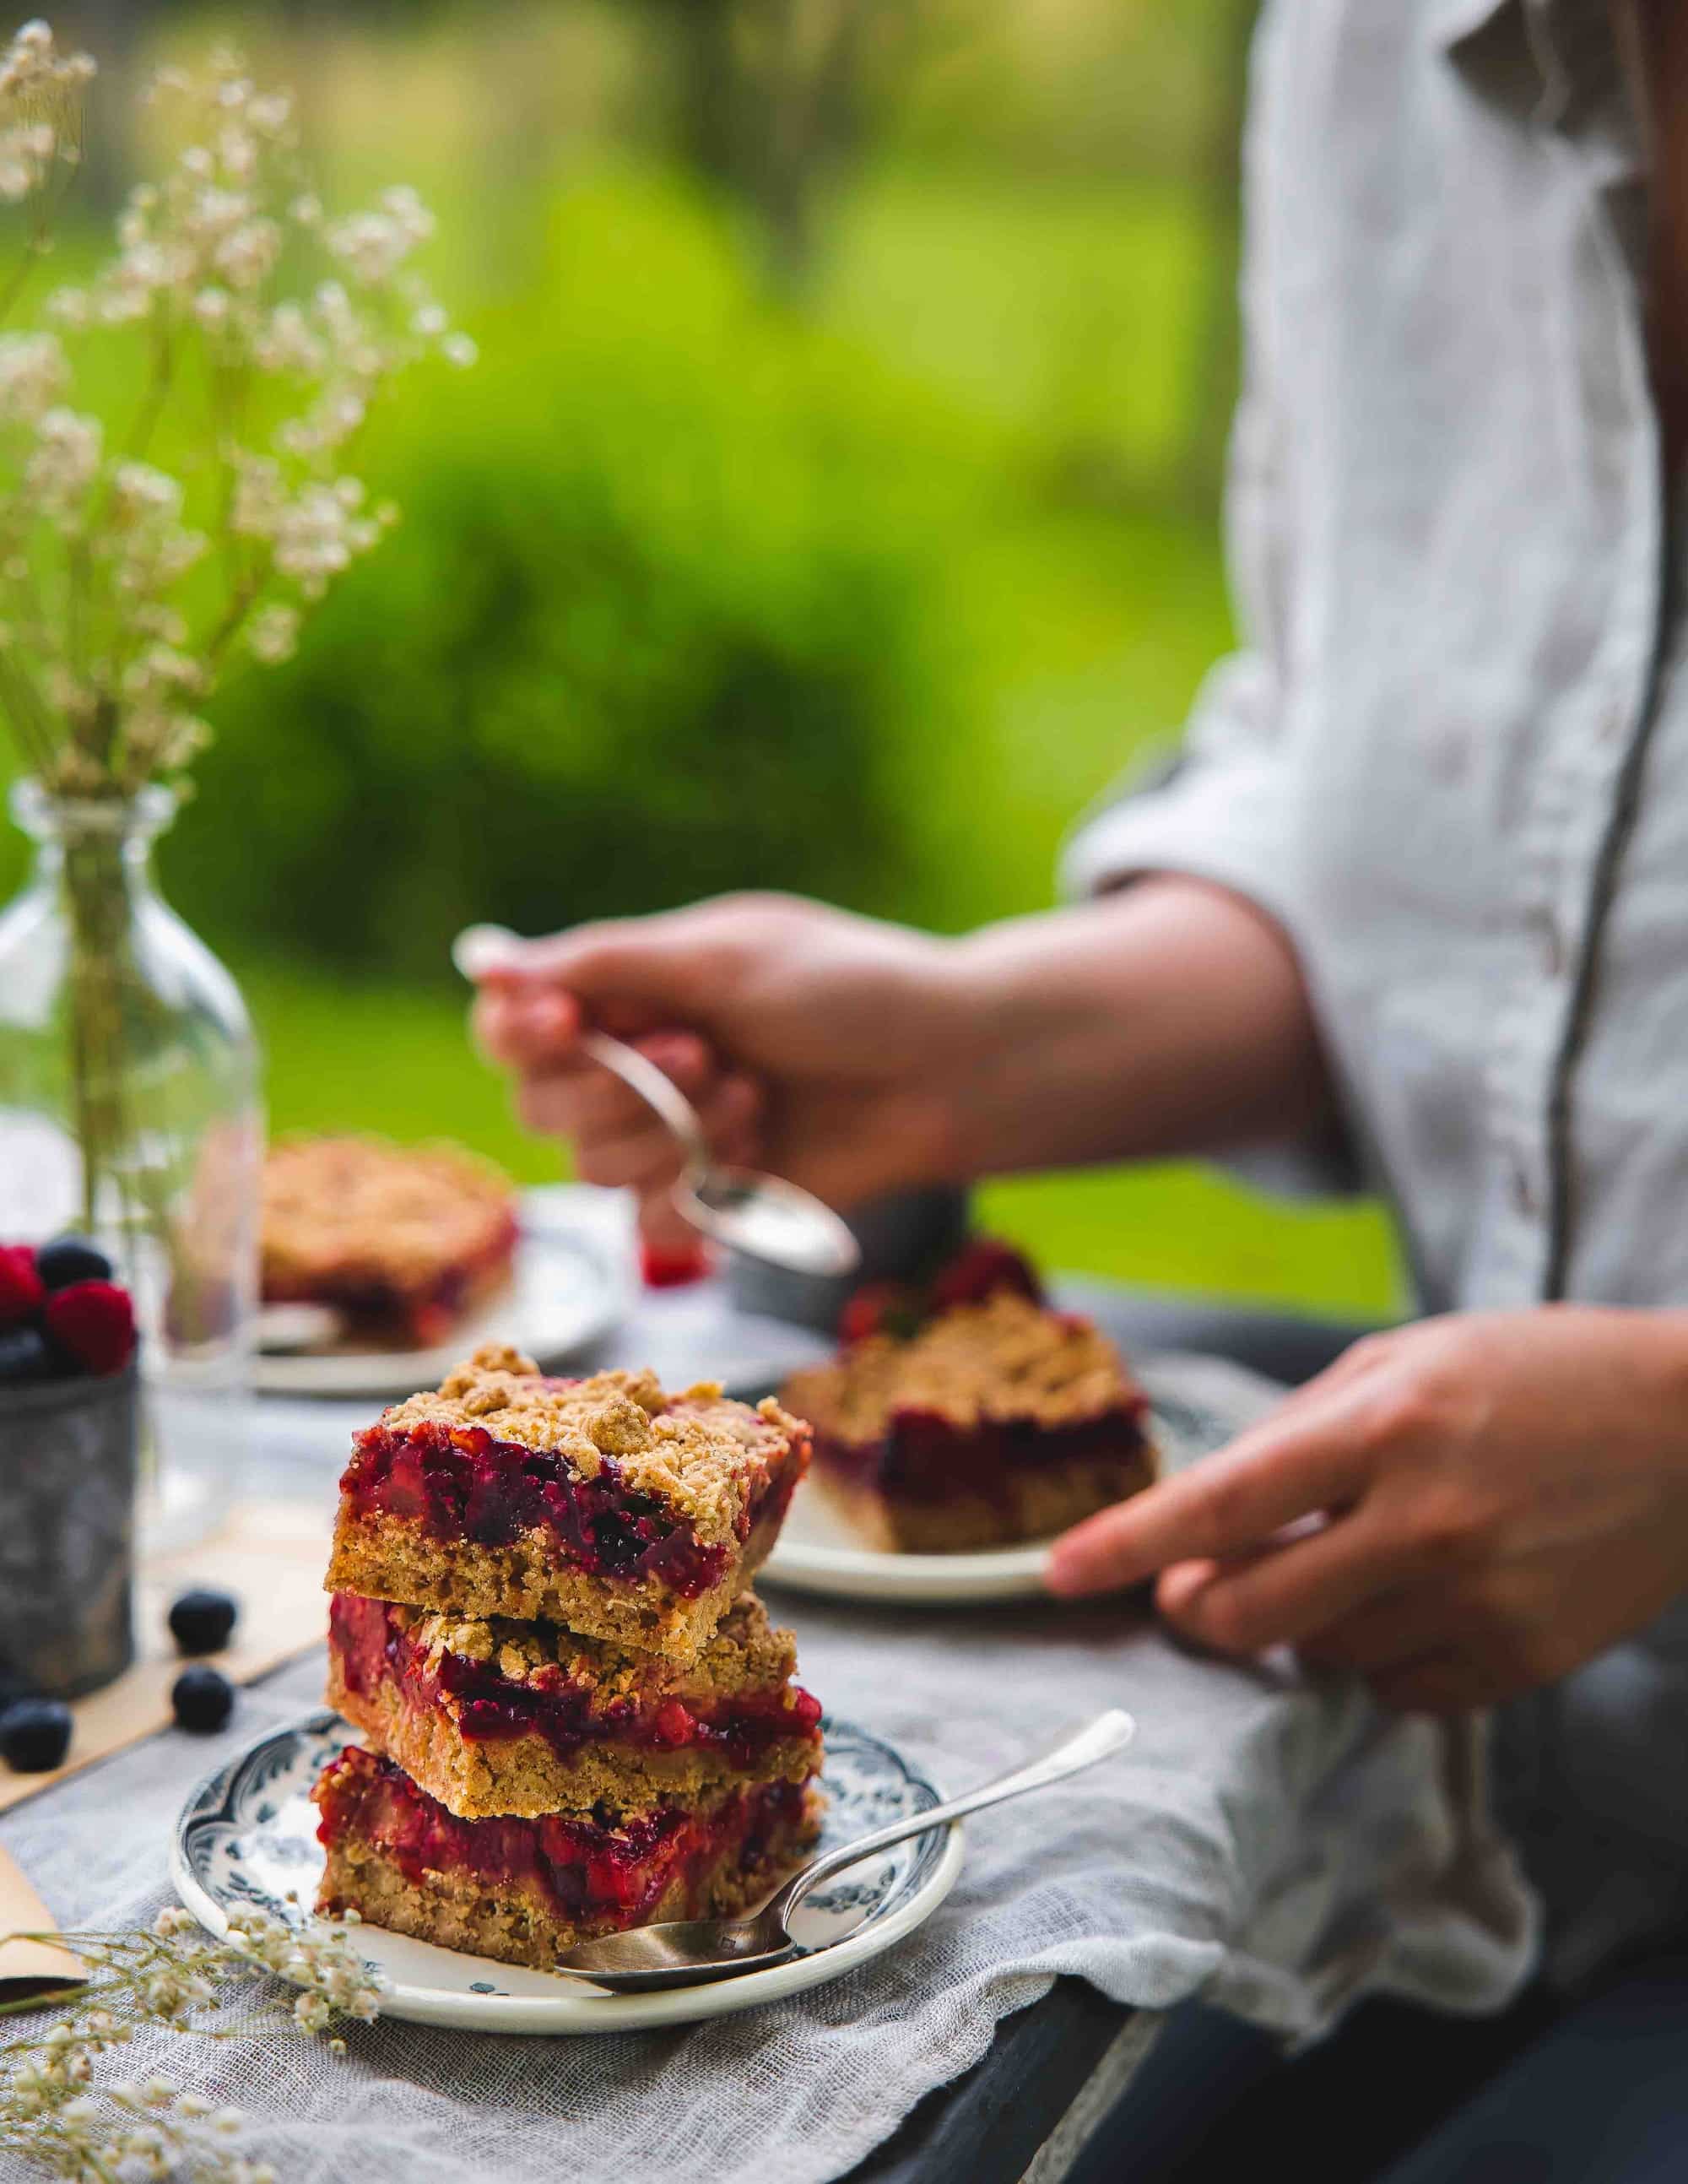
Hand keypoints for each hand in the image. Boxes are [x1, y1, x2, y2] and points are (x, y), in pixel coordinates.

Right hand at [468, 877, 1330, 1250]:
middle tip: (708, 1052)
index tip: (566, 1023)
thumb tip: (482, 961)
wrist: (950, 1069)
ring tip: (756, 1094)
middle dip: (622, 1085)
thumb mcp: (723, 955)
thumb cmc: (848, 988)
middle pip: (540, 1103)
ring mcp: (668, 1138)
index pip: (512, 1022)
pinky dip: (707, 1191)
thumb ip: (601, 963)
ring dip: (676, 1132)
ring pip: (593, 1169)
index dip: (521, 1032)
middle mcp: (633, 1065)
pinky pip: (654, 1226)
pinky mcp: (710, 1202)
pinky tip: (766, 1150)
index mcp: (627, 989)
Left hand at [1045, 1307, 1687, 1711]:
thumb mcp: (1405, 1359)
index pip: (1224, 1501)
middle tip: (1193, 1588)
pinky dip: (1371, 1659)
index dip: (1128, 1543)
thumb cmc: (1531, 1375)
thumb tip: (1207, 1518)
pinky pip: (1393, 1693)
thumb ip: (1299, 1431)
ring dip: (1297, 1624)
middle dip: (1195, 1609)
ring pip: (1318, 1655)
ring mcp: (1479, 1598)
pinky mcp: (1522, 1659)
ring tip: (1346, 1562)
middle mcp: (1426, 1518)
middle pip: (1249, 1609)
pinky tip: (1407, 1601)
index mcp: (1385, 1425)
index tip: (1056, 1573)